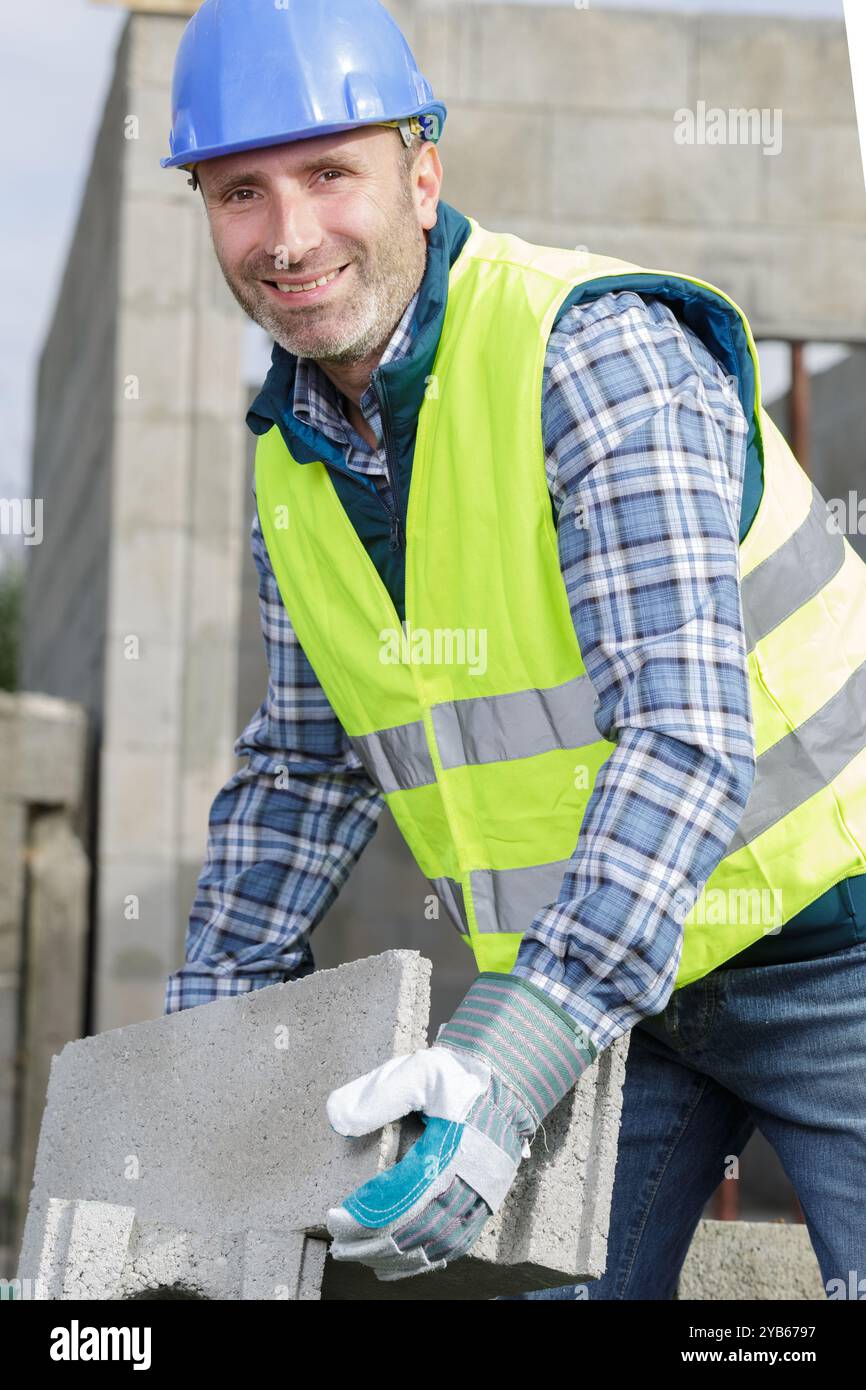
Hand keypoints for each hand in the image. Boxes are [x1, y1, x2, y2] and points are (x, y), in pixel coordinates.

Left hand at [325, 1043, 531, 1280]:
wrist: (506, 1083)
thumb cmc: (456, 1076)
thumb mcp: (417, 1071)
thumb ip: (378, 1094)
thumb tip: (336, 1120)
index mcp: (451, 1149)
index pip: (402, 1195)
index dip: (367, 1213)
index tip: (335, 1218)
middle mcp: (469, 1180)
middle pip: (417, 1229)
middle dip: (373, 1243)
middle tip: (338, 1246)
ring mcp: (480, 1196)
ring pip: (435, 1244)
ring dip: (395, 1258)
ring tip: (360, 1257)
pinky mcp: (484, 1204)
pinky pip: (456, 1244)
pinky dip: (425, 1261)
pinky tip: (399, 1264)